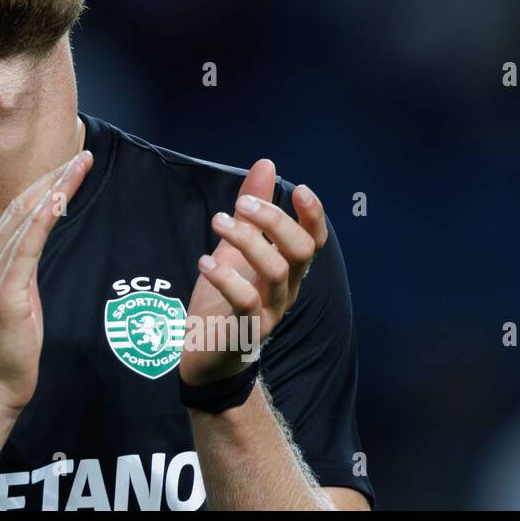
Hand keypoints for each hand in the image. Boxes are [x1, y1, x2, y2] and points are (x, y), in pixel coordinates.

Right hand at [0, 150, 92, 417]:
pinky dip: (45, 215)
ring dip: (55, 188)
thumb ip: (22, 273)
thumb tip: (36, 251)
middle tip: (80, 155)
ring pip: (26, 218)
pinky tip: (61, 196)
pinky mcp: (4, 290)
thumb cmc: (7, 351)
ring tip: (78, 165)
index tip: (67, 167)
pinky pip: (28, 243)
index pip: (17, 213)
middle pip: (21, 207)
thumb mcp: (16, 301)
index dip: (42, 187)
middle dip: (52, 178)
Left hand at [179, 158, 327, 387]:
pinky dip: (227, 279)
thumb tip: (266, 164)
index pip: (314, 239)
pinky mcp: (247, 331)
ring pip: (276, 272)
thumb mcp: (235, 247)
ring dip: (248, 241)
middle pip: (301, 251)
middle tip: (241, 203)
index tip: (298, 188)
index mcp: (288, 269)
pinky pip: (247, 302)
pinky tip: (205, 262)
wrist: (207, 356)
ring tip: (219, 221)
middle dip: (275, 221)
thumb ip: (251, 208)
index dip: (313, 215)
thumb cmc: (224, 297)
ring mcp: (271, 312)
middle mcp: (287, 289)